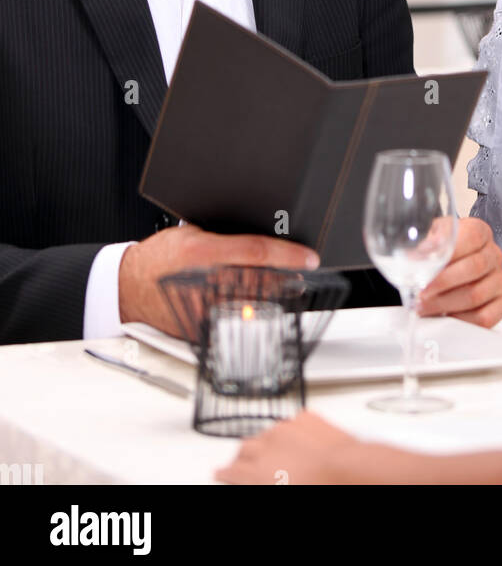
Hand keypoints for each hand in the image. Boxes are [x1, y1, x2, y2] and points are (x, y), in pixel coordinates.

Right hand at [118, 225, 318, 336]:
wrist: (129, 287)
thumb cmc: (159, 257)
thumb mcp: (191, 234)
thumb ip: (224, 237)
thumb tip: (263, 236)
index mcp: (203, 253)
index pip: (256, 252)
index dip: (287, 255)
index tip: (308, 257)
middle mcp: (203, 283)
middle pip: (260, 282)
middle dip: (285, 278)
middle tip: (300, 273)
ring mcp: (201, 310)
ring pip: (252, 305)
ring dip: (273, 297)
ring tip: (286, 287)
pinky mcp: (199, 331)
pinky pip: (233, 322)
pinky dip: (250, 313)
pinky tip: (260, 306)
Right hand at [215, 411, 377, 485]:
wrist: (348, 468)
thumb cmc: (320, 486)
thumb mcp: (278, 490)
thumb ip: (261, 483)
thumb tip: (258, 480)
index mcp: (257, 470)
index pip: (230, 470)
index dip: (223, 473)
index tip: (221, 473)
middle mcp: (268, 444)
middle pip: (243, 448)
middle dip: (241, 457)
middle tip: (243, 465)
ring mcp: (286, 427)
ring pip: (265, 432)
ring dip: (265, 443)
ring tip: (272, 454)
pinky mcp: (305, 417)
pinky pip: (291, 422)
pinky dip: (290, 431)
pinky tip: (297, 440)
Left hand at [417, 217, 501, 327]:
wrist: (449, 266)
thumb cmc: (442, 251)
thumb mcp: (432, 239)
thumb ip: (427, 246)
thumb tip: (416, 259)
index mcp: (479, 232)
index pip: (472, 237)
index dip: (450, 251)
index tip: (428, 265)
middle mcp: (493, 255)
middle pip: (474, 268)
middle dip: (442, 283)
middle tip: (421, 291)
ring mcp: (499, 280)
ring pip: (476, 295)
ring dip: (446, 303)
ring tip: (426, 306)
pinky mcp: (499, 304)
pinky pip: (484, 317)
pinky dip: (461, 319)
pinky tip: (445, 316)